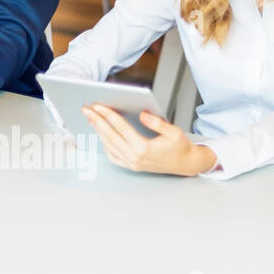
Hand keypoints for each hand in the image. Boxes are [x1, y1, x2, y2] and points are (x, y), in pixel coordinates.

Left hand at [81, 103, 216, 175]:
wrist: (187, 164)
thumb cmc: (181, 147)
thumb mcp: (174, 132)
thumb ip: (156, 122)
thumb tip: (142, 114)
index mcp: (144, 148)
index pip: (121, 128)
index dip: (108, 115)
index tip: (98, 106)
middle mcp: (135, 158)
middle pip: (110, 136)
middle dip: (96, 121)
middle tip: (86, 110)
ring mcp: (132, 164)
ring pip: (109, 146)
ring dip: (98, 131)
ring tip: (90, 118)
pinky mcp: (132, 167)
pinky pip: (113, 156)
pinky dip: (105, 144)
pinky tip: (102, 134)